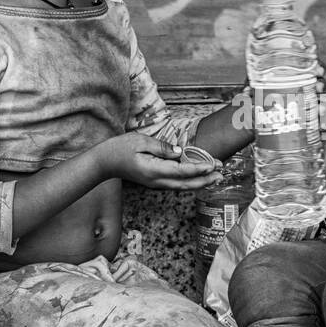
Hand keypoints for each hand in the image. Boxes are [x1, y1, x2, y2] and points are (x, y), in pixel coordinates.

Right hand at [98, 133, 217, 190]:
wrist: (103, 163)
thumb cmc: (119, 149)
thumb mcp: (140, 141)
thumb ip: (161, 147)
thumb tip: (179, 152)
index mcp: (153, 170)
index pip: (181, 171)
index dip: (198, 168)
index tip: (212, 165)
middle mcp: (156, 180)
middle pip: (186, 183)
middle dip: (205, 179)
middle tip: (222, 173)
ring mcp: (156, 183)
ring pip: (182, 186)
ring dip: (200, 182)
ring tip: (216, 176)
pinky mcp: (155, 182)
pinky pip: (176, 184)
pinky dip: (190, 181)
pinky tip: (200, 177)